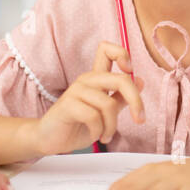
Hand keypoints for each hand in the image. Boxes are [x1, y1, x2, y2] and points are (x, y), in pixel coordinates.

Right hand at [30, 40, 144, 155]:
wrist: (50, 140)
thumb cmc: (77, 125)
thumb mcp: (105, 113)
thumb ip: (120, 98)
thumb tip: (140, 81)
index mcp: (95, 78)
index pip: (106, 50)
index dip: (122, 54)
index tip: (130, 70)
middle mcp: (86, 80)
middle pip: (120, 80)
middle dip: (136, 101)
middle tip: (140, 119)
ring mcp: (76, 91)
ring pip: (108, 105)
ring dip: (112, 126)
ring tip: (106, 136)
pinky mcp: (68, 105)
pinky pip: (93, 116)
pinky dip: (99, 131)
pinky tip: (95, 136)